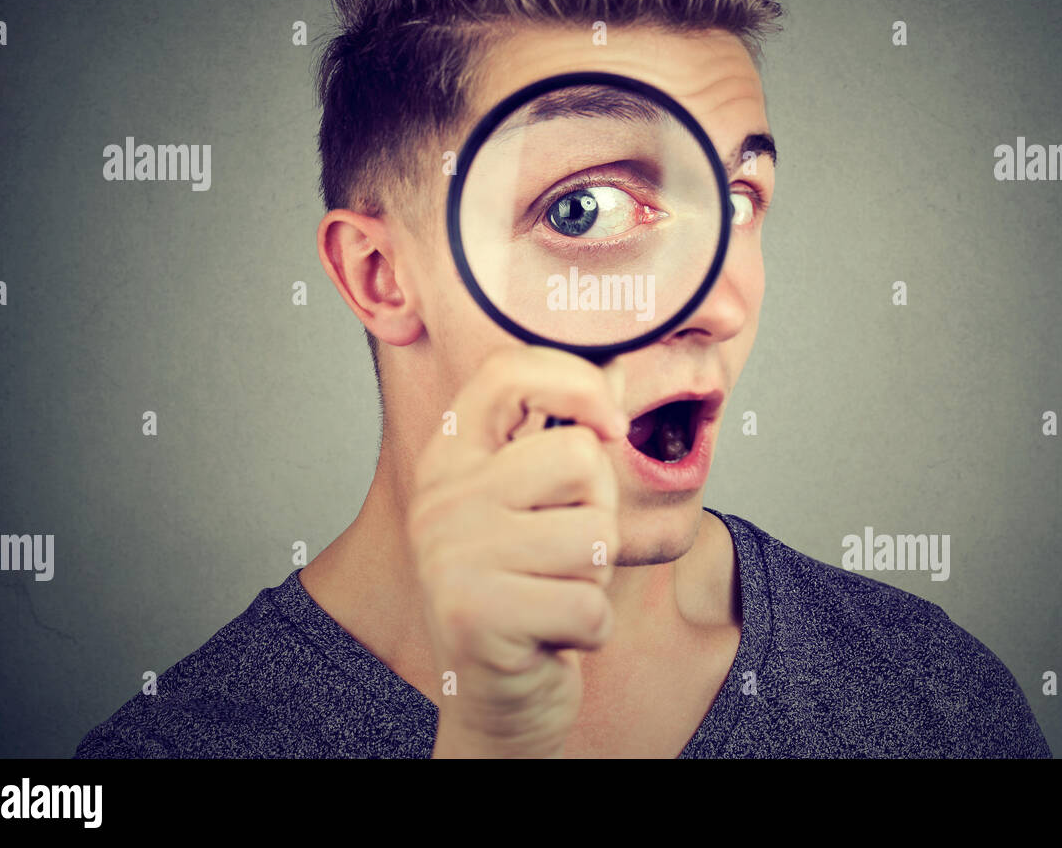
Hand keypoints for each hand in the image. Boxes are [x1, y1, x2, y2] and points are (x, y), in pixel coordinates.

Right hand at [407, 345, 626, 757]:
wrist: (494, 698)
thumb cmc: (528, 588)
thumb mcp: (541, 504)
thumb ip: (571, 433)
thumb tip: (620, 364)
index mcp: (453, 456)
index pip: (508, 370)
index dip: (576, 381)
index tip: (613, 422)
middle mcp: (441, 497)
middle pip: (579, 456)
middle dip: (600, 511)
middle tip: (564, 552)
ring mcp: (450, 556)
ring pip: (594, 534)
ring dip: (595, 575)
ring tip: (553, 592)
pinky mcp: (473, 617)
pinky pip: (590, 606)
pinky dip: (591, 630)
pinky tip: (552, 636)